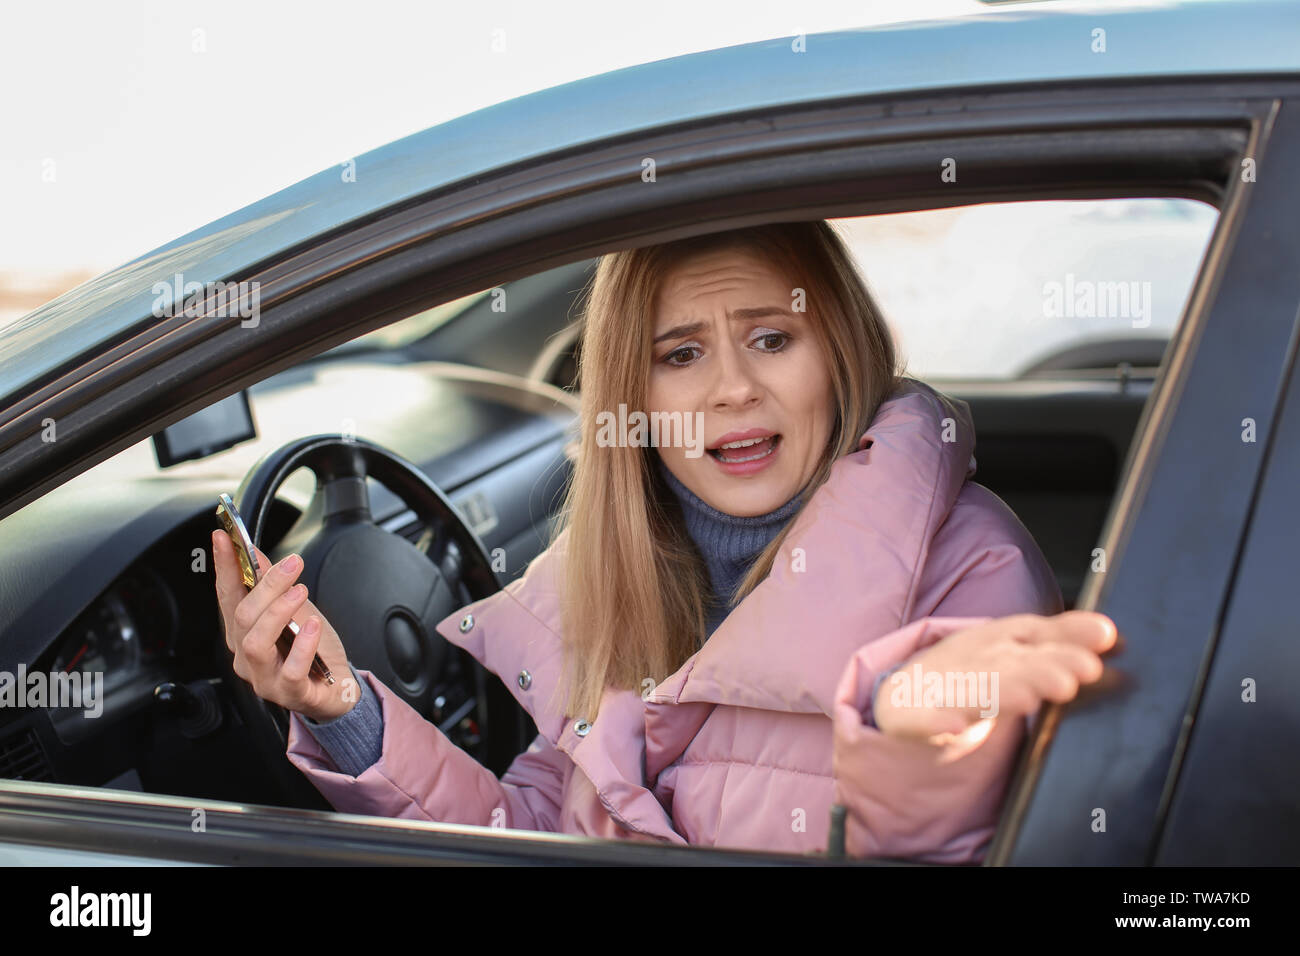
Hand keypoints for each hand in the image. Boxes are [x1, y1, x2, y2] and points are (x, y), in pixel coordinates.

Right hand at [212, 529, 358, 723]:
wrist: (338, 687)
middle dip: (265, 585)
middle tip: (292, 564)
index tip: (223, 537)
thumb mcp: (296, 609)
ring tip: (300, 591)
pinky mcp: (290, 694)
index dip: (224, 566)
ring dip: (278, 611)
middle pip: (243, 616)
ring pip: (256, 642)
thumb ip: (273, 587)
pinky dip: (301, 645)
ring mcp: (265, 678)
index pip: (227, 595)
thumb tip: (255, 554)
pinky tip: (311, 626)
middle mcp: (247, 657)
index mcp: (244, 633)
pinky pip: (291, 670)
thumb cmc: (313, 649)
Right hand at [871, 610, 1116, 744]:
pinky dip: (936, 725)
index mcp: (999, 640)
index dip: (1068, 637)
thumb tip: (1110, 633)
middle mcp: (975, 660)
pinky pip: (925, 722)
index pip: (1035, 634)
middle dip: (1040, 669)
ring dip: (1000, 693)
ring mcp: (946, 689)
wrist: (907, 692)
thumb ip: (1062, 638)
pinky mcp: (918, 716)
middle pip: (1012, 665)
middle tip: (1071, 679)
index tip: (1105, 638)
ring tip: (1026, 699)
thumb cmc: (975, 667)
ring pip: (976, 692)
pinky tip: (951, 728)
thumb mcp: (1016, 644)